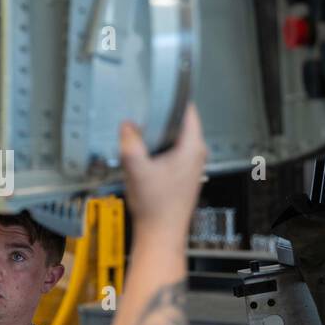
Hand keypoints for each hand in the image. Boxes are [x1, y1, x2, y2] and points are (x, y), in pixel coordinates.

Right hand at [119, 106, 207, 239]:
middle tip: (141, 114)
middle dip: (161, 117)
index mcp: (193, 147)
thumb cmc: (155, 206)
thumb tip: (127, 125)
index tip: (157, 91)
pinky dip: (160, 148)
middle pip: (180, 123)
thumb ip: (130, 142)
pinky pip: (173, 150)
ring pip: (176, 137)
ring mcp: (193, 165)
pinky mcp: (185, 174)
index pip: (188, 110)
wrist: (161, 234)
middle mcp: (197, 154)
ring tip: (140, 133)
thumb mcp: (136, 168)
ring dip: (159, 134)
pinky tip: (144, 154)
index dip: (171, 98)